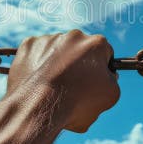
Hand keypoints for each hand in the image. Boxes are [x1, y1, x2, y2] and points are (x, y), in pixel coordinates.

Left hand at [0, 30, 119, 143]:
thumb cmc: (77, 103)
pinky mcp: (29, 45)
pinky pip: (37, 52)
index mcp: (96, 44)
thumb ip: (113, 79)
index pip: (104, 53)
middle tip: (73, 85)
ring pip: (57, 50)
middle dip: (78, 64)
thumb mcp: (110, 96)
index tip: (94, 81)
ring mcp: (49, 38)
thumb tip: (107, 75)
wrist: (39, 107)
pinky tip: (39, 80)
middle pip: (80, 49)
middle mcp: (73, 36)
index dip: (101, 69)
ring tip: (53, 86)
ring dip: (57, 63)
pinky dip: (38, 64)